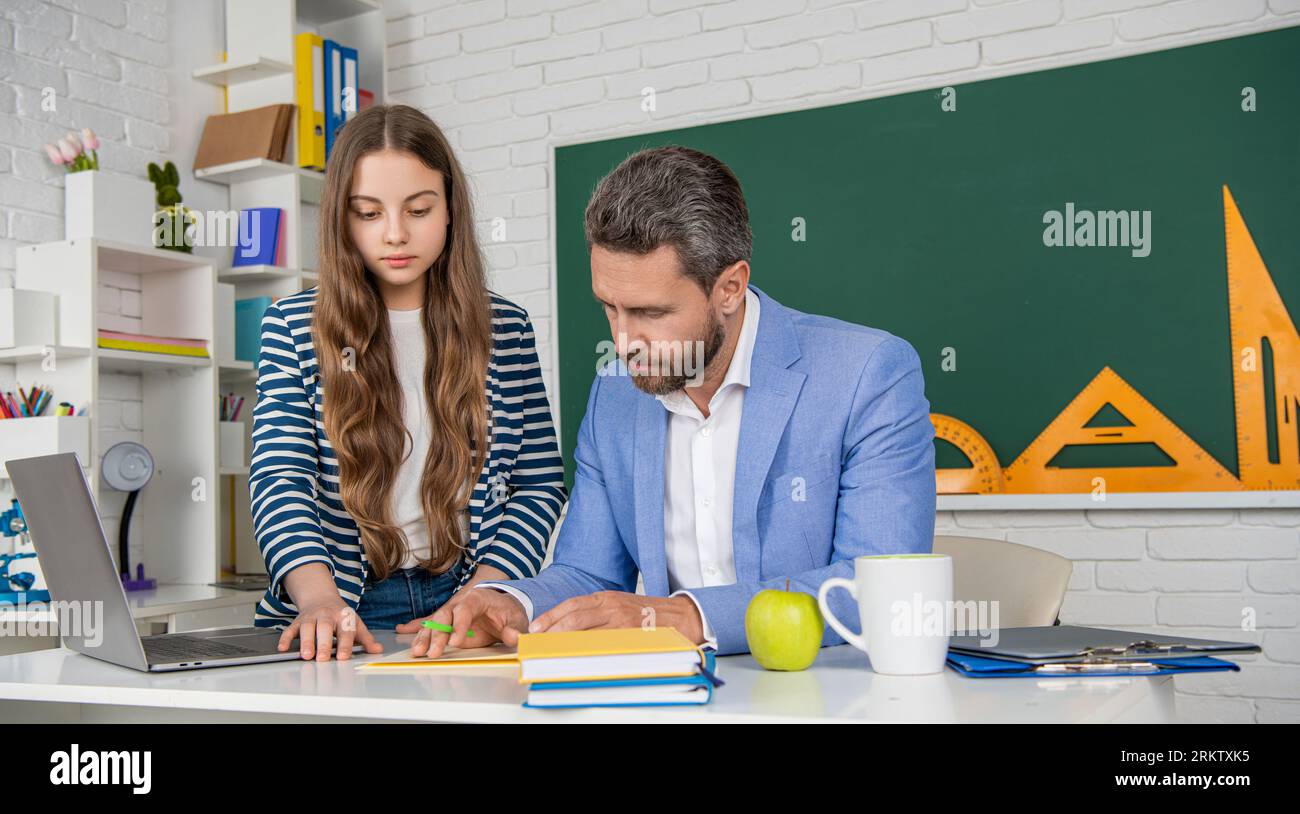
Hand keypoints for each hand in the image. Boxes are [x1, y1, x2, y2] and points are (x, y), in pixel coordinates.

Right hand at [278, 599, 383, 661]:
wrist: (322, 598)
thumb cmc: (340, 616)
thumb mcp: (355, 624)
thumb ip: (366, 639)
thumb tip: (378, 650)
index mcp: (343, 617)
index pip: (345, 631)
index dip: (345, 644)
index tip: (344, 657)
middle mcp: (326, 615)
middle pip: (325, 628)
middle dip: (324, 643)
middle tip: (323, 659)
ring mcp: (311, 617)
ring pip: (307, 628)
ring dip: (306, 642)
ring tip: (306, 656)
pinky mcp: (298, 621)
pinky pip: (290, 629)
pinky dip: (286, 638)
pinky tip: (283, 648)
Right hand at [398, 586, 528, 658]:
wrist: (502, 606)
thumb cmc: (508, 612)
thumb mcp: (517, 619)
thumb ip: (515, 629)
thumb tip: (513, 637)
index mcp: (477, 598)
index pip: (465, 609)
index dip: (459, 625)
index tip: (456, 642)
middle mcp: (459, 603)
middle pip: (445, 616)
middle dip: (437, 635)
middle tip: (432, 653)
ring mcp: (451, 612)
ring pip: (434, 622)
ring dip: (424, 637)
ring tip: (417, 651)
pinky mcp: (447, 622)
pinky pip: (430, 624)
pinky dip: (417, 627)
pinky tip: (403, 629)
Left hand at [528, 591, 704, 644]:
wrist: (681, 616)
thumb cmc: (648, 614)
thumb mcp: (620, 606)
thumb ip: (598, 614)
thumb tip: (569, 629)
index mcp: (606, 597)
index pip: (571, 605)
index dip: (551, 616)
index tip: (536, 628)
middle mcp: (612, 605)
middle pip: (573, 616)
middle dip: (551, 629)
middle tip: (537, 642)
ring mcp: (621, 619)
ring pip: (585, 629)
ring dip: (564, 640)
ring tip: (549, 649)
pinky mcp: (630, 633)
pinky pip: (603, 642)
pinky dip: (586, 649)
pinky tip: (576, 655)